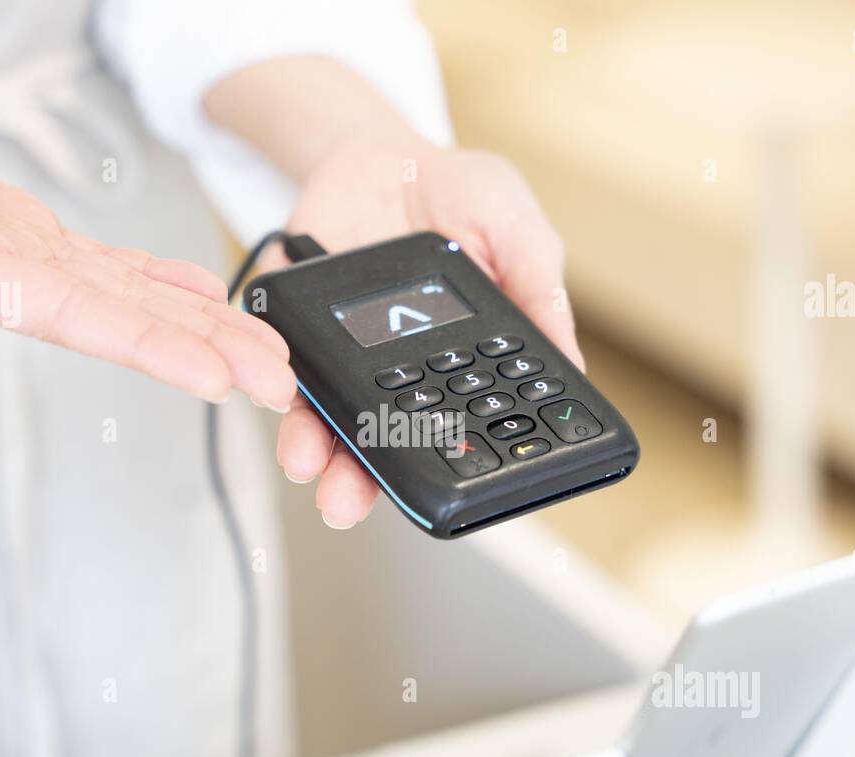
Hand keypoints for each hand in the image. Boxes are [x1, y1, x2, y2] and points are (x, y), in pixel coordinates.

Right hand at [0, 74, 294, 408]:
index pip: (82, 321)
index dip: (154, 349)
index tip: (220, 381)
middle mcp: (10, 283)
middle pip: (129, 326)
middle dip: (208, 356)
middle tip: (282, 384)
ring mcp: (22, 262)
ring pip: (130, 301)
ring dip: (201, 325)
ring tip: (265, 348)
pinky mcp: (23, 237)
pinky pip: (107, 267)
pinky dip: (158, 278)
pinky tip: (201, 288)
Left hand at [274, 137, 582, 527]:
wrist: (382, 151)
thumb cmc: (460, 194)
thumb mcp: (519, 228)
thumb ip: (539, 288)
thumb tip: (573, 364)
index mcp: (459, 367)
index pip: (458, 427)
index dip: (454, 460)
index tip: (454, 487)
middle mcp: (401, 376)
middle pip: (385, 441)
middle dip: (364, 481)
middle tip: (348, 506)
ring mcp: (348, 357)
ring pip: (330, 420)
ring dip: (318, 453)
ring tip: (310, 471)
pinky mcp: (299, 330)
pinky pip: (286, 371)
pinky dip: (282, 393)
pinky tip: (285, 406)